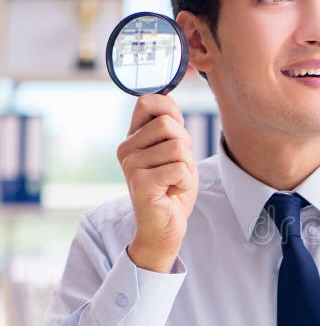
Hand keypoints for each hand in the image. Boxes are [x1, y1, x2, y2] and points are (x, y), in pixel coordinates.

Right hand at [117, 94, 198, 272]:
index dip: (171, 112)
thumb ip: (170, 128)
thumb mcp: (175, 152)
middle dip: (185, 147)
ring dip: (187, 167)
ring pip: (178, 147)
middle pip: (169, 124)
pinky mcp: (140, 182)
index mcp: (133, 138)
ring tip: (174, 182)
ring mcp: (130, 165)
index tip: (177, 135)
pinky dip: (186, 181)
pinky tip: (173, 192)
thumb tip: (167, 98)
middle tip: (177, 168)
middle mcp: (126, 148)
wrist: (165, 227)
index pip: (148, 102)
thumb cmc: (172, 189)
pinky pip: (179, 168)